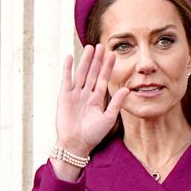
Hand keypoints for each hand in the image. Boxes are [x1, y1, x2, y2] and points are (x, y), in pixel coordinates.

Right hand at [51, 44, 127, 177]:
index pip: (103, 78)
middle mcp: (86, 94)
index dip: (108, 67)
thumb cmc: (92, 135)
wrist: (75, 144)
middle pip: (92, 72)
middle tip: (102, 45)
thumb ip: (116, 103)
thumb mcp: (108, 119)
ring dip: (85, 61)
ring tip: (90, 48)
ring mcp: (75, 94)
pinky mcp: (64, 96)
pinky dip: (68, 68)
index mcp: (97, 99)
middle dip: (97, 59)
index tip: (113, 54)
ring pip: (81, 73)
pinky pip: (67, 79)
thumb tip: (126, 89)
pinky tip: (70, 57)